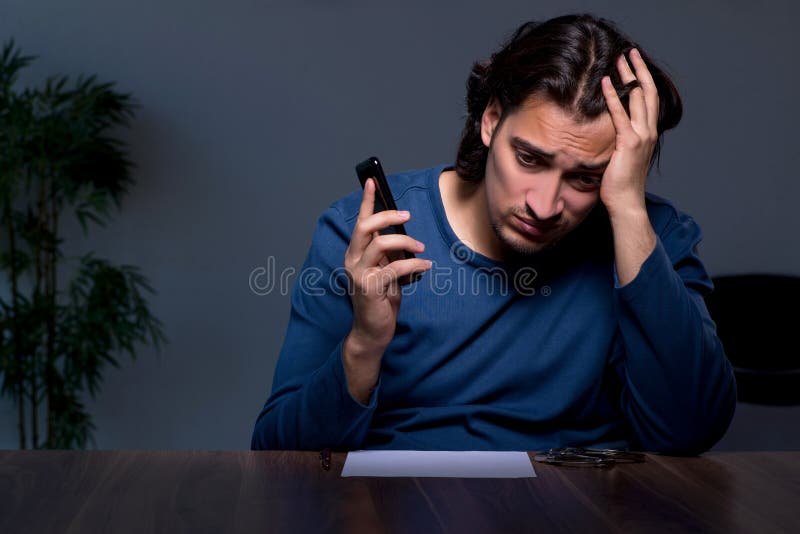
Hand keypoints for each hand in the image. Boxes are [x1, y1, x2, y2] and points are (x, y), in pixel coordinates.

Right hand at [343, 177, 431, 357]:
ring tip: (421, 249)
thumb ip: (389, 255)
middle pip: (365, 227)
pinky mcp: (370, 288)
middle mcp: (352, 260)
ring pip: (380, 244)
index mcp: (355, 254)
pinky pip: (394, 268)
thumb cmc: (381, 300)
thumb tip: (404, 237)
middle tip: (407, 215)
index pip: (360, 222)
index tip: (373, 181)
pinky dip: (413, 264)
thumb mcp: (386, 272)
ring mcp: (359, 274)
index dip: (367, 201)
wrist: (372, 332)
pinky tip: (425, 266)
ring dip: (405, 242)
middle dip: (387, 216)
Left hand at [599, 48, 659, 214]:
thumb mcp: (623, 155)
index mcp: (649, 133)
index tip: (635, 64)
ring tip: (619, 60)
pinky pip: (619, 115)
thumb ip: (621, 139)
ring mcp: (641, 136)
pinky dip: (611, 97)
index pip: (649, 99)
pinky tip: (605, 83)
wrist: (626, 202)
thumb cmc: (621, 183)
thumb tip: (610, 130)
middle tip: (630, 52)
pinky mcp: (629, 143)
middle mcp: (649, 131)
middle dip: (639, 70)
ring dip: (628, 76)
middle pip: (647, 92)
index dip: (644, 79)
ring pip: (637, 98)